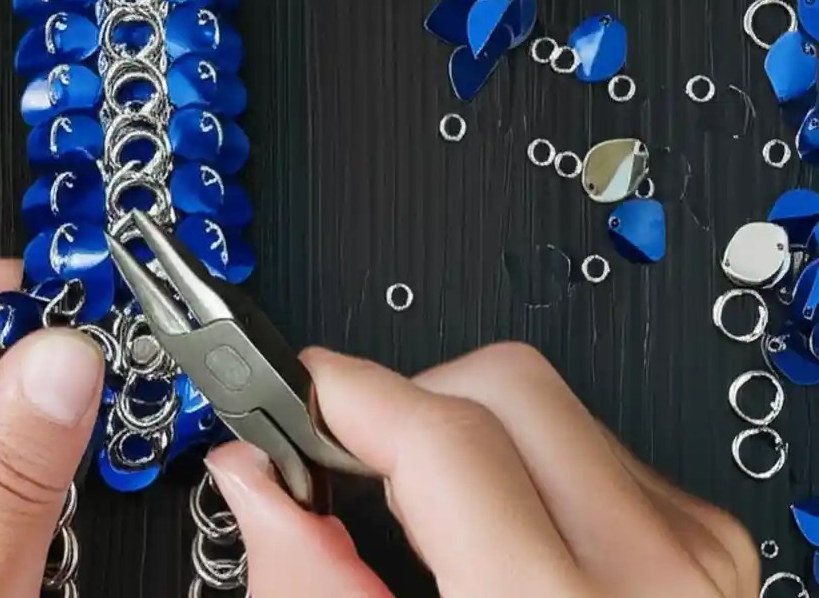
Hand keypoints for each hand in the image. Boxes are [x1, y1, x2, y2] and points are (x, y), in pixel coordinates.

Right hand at [206, 343, 758, 597]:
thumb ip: (310, 583)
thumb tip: (255, 480)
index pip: (439, 433)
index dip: (345, 395)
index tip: (295, 393)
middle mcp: (643, 569)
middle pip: (501, 385)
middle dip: (411, 407)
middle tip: (360, 463)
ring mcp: (688, 552)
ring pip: (551, 405)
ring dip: (471, 435)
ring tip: (439, 519)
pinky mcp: (708, 545)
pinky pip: (595, 447)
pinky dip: (528, 468)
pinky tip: (507, 537)